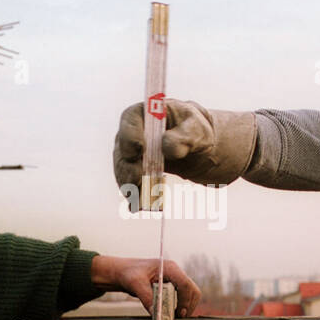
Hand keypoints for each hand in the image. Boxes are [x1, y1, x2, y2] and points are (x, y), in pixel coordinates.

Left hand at [91, 254, 200, 318]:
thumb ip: (147, 298)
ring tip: (173, 317)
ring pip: (190, 295)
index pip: (185, 284)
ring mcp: (175, 280)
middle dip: (188, 305)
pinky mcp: (172, 287)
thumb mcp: (135, 285)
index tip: (179, 313)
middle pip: (192, 290)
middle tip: (178, 318)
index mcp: (169, 268)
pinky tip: (170, 313)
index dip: (185, 300)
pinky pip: (183, 298)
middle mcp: (175, 273)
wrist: (124, 272)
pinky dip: (180, 307)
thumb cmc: (129, 274)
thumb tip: (157, 315)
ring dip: (185, 307)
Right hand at [112, 98, 257, 188]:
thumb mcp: (197, 129)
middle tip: (137, 180)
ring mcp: (129, 153)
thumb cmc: (195, 130)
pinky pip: (129, 183)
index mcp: (144, 113)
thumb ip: (185, 135)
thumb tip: (167, 147)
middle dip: (128, 167)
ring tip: (139, 199)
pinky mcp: (134, 171)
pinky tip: (138, 205)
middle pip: (122, 149)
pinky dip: (134, 195)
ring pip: (123, 170)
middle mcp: (131, 133)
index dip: (131, 134)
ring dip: (130, 185)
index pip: (130, 120)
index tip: (140, 149)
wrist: (196, 146)